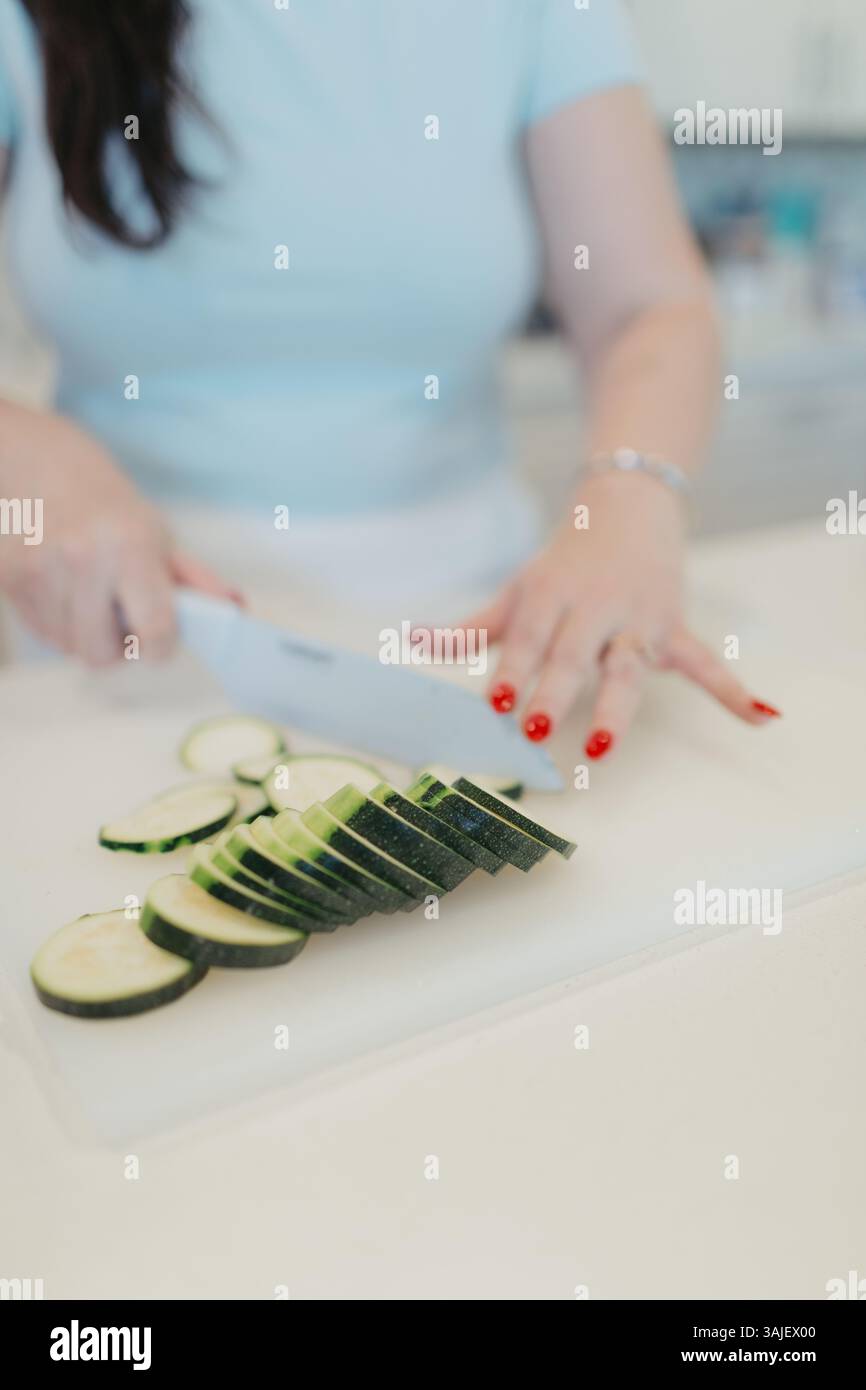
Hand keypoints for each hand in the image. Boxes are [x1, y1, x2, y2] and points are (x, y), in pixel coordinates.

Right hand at [0, 404, 238, 664]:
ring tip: (93, 598)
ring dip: (87, 635)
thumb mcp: (161, 540)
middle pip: (102, 654)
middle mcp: (83, 557)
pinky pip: (43, 634)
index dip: (161, 648)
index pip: (154, 628)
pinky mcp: (10, 578)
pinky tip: (67, 593)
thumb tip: (235, 608)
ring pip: (70, 648)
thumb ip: (197, 582)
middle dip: (119, 647)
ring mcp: (40, 568)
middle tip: (124, 617)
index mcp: (131, 546)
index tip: (161, 644)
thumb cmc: (113, 515)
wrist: (49, 473)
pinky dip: (59, 625)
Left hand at [461, 472, 780, 758]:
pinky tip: (761, 717)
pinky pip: (706, 664)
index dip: (512, 669)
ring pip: (629, 668)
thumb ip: (472, 628)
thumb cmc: (566, 561)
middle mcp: (595, 608)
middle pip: (574, 657)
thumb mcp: (519, 589)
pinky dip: (735, 690)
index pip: (528, 637)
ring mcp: (639, 622)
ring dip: (616, 709)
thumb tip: (410, 644)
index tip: (497, 704)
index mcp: (552, 596)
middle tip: (535, 729)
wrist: (631, 504)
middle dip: (555, 693)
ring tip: (602, 749)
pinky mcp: (675, 630)